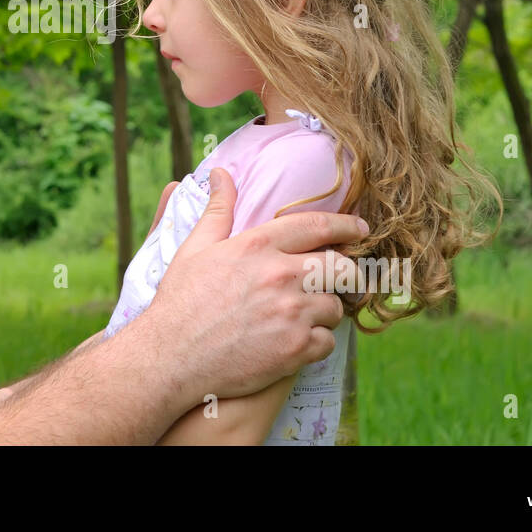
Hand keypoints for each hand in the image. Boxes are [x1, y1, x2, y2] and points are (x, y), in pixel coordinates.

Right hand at [137, 168, 365, 406]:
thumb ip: (218, 210)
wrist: (171, 357)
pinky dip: (317, 343)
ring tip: (307, 315)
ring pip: (335, 307)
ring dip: (326, 311)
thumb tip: (221, 173)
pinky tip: (297, 342)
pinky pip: (327, 342)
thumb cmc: (180, 301)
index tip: (359, 229)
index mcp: (257, 245)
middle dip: (344, 273)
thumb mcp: (195, 248)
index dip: (346, 226)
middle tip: (338, 281)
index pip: (317, 226)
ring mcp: (291, 313)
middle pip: (341, 267)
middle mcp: (280, 275)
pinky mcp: (295, 349)